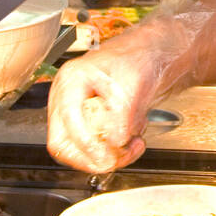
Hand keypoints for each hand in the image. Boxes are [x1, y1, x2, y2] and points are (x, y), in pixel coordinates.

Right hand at [47, 5, 210, 172]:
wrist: (151, 56)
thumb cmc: (140, 58)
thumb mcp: (133, 83)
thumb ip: (122, 113)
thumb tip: (115, 142)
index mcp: (72, 80)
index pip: (68, 121)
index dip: (86, 145)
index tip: (106, 159)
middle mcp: (68, 97)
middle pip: (64, 143)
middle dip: (94, 157)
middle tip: (122, 155)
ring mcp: (77, 112)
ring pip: (80, 150)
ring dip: (108, 155)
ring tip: (134, 143)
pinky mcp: (89, 123)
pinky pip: (95, 148)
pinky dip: (115, 150)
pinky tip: (133, 136)